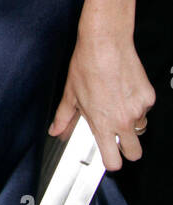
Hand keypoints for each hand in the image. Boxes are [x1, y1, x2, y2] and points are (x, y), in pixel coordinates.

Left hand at [49, 34, 154, 170]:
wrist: (105, 43)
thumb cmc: (87, 64)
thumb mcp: (70, 93)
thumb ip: (64, 117)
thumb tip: (55, 130)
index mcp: (102, 124)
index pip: (113, 161)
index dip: (111, 161)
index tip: (108, 155)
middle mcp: (123, 120)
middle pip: (135, 154)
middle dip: (128, 149)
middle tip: (118, 135)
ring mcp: (138, 109)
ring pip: (140, 127)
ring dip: (131, 121)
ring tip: (116, 103)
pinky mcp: (149, 97)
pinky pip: (145, 108)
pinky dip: (137, 103)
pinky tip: (124, 89)